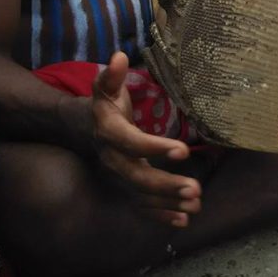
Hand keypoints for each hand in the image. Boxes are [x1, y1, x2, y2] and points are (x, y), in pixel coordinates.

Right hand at [92, 52, 200, 227]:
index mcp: (109, 132)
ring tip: (196, 204)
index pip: (132, 143)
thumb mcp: (104, 86)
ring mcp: (117, 177)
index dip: (156, 147)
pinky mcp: (124, 188)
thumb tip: (119, 56)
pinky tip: (184, 220)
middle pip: (137, 176)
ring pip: (142, 195)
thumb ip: (112, 74)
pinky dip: (162, 215)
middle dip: (166, 185)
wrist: (81, 128)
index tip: (183, 150)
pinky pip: (141, 206)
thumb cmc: (103, 104)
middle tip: (195, 188)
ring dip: (169, 202)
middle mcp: (111, 159)